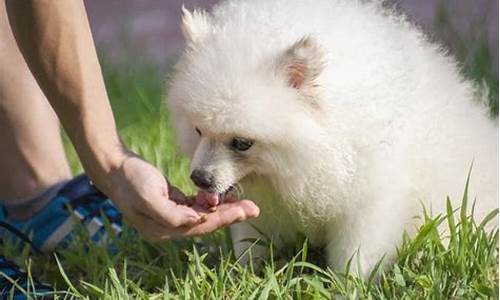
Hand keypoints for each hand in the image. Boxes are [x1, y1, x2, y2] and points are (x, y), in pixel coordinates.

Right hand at [99, 153, 259, 240]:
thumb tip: (197, 221)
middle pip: (205, 223)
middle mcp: (168, 227)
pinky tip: (223, 196)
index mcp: (162, 229)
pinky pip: (196, 206)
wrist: (114, 166)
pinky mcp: (172, 204)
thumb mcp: (148, 196)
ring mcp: (170, 216)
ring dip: (223, 208)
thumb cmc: (130, 179)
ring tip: (245, 203)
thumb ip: (172, 213)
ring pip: (203, 215)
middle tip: (253, 208)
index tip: (244, 211)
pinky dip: (210, 201)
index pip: (200, 227)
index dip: (223, 218)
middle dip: (230, 215)